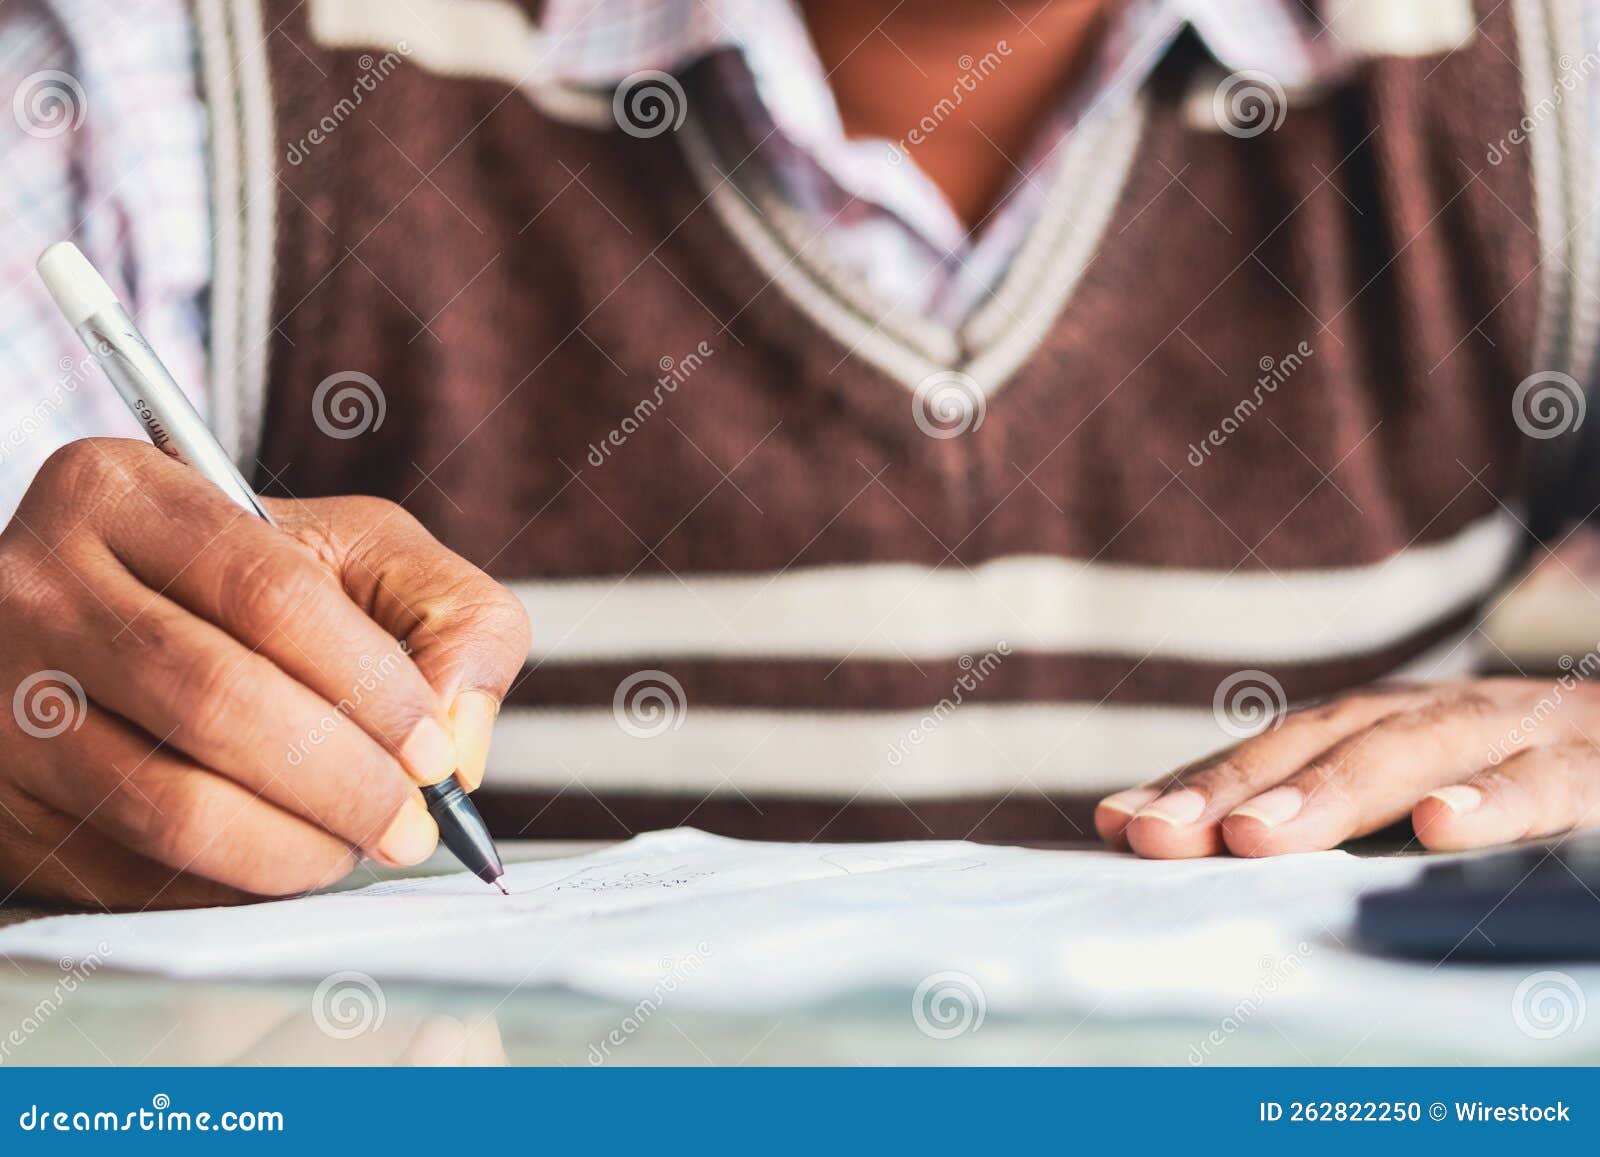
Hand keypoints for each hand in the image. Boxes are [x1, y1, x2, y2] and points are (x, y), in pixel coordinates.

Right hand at [0, 439, 529, 907]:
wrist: (104, 628)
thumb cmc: (252, 591)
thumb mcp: (356, 553)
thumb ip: (450, 613)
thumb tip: (456, 735)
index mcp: (127, 493)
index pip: (271, 595)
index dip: (372, 686)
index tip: (435, 752)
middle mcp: (40, 584)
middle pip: (217, 700)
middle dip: (344, 782)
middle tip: (411, 824)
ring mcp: (3, 696)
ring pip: (169, 802)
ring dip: (294, 847)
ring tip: (356, 846)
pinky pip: (132, 868)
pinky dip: (231, 884)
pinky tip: (281, 861)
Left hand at [1095, 679, 1599, 856]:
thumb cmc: (1522, 774)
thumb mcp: (1426, 792)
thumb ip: (1333, 822)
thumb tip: (1197, 852)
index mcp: (1391, 724)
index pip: (1276, 749)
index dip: (1198, 783)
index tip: (1119, 826)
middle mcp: (1438, 714)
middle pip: (1323, 740)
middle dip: (1233, 786)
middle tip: (1158, 836)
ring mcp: (1518, 728)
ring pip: (1416, 746)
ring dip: (1333, 790)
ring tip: (1255, 836)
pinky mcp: (1594, 766)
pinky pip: (1547, 780)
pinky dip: (1493, 797)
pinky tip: (1442, 825)